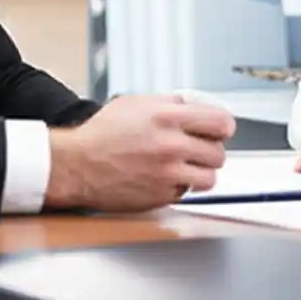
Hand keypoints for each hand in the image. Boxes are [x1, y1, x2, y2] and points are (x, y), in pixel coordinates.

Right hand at [44, 94, 235, 211]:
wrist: (76, 164)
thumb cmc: (100, 135)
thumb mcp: (134, 103)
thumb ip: (168, 104)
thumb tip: (192, 106)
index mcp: (169, 117)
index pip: (221, 122)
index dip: (224, 127)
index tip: (221, 130)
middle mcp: (172, 145)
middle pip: (218, 153)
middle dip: (211, 151)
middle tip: (199, 150)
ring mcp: (168, 173)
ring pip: (209, 177)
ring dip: (200, 172)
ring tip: (186, 166)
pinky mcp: (160, 195)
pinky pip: (185, 192)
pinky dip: (179, 186)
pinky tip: (164, 177)